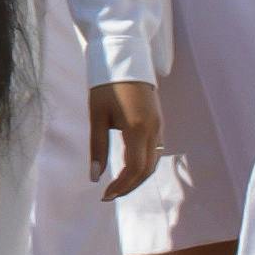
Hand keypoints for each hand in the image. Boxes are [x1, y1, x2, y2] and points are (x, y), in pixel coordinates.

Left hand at [89, 74, 162, 200]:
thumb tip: (94, 177)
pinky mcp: (159, 122)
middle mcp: (154, 129)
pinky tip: (128, 169)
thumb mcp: (96, 116)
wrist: (125, 58)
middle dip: (129, 186)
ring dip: (137, 177)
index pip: (135, 168)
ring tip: (118, 186)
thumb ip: (97, 147)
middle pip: (147, 169)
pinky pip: (155, 151)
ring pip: (153, 162)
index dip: (122, 185)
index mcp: (138, 128)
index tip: (105, 195)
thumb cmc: (106, 86)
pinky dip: (143, 165)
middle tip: (109, 195)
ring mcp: (160, 126)